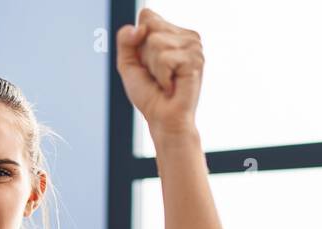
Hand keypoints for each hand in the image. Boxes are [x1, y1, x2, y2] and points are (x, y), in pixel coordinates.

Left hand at [115, 7, 203, 138]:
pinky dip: (161, 76)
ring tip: (165, 81)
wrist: (163, 120)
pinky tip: (171, 86)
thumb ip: (125, 40)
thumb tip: (140, 28)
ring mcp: (194, 46)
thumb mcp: (128, 64)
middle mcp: (186, 35)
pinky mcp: (195, 59)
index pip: (147, 16)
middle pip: (150, 27)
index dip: (138, 41)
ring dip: (154, 68)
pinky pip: (164, 58)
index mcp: (173, 32)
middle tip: (157, 74)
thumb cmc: (149, 95)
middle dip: (145, 56)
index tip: (147, 62)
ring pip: (156, 42)